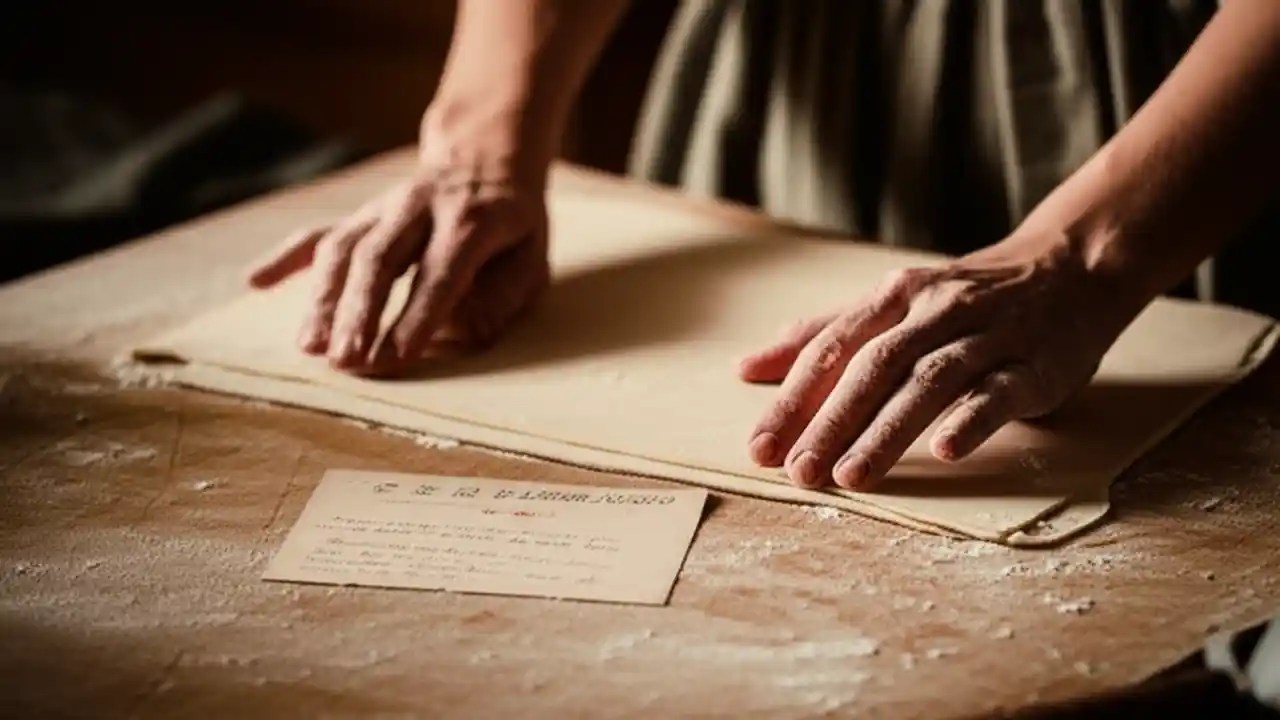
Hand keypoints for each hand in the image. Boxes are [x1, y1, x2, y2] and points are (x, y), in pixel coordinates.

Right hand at [247, 168, 548, 375]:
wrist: (485, 159)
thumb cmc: (512, 228)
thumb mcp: (530, 260)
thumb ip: (501, 298)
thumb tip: (463, 333)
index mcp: (471, 221)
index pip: (440, 272)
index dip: (418, 315)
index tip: (397, 357)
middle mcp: (420, 208)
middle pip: (380, 258)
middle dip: (360, 313)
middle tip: (346, 361)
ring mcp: (383, 208)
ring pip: (344, 247)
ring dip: (324, 299)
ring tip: (311, 346)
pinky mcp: (361, 214)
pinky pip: (319, 232)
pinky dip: (286, 256)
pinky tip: (256, 281)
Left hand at [737, 233, 1146, 490]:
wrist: (1072, 266)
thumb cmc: (966, 298)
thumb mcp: (893, 303)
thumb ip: (825, 335)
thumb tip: (748, 367)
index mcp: (894, 296)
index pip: (833, 348)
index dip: (793, 398)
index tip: (760, 448)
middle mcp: (936, 311)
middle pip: (875, 367)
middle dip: (831, 422)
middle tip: (798, 472)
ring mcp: (989, 335)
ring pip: (930, 381)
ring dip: (888, 431)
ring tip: (852, 477)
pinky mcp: (1036, 364)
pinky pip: (1000, 392)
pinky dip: (972, 420)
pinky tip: (946, 451)